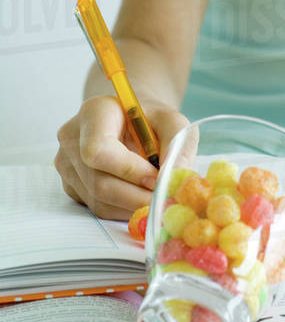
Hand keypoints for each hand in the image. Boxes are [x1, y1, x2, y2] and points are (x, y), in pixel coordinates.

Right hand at [54, 94, 189, 220]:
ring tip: (156, 195)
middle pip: (99, 182)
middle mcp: (72, 139)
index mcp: (94, 112)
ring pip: (99, 201)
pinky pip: (97, 208)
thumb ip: (179, 144)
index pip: (98, 150)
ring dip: (133, 205)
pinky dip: (124, 208)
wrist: (131, 121)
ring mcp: (67, 165)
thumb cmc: (150, 120)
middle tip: (165, 199)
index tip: (156, 176)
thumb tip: (177, 177)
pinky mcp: (72, 187)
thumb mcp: (172, 121)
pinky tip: (140, 195)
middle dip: (137, 196)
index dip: (129, 170)